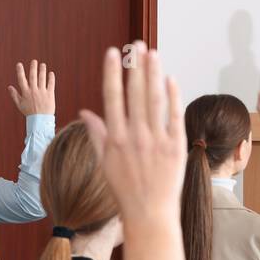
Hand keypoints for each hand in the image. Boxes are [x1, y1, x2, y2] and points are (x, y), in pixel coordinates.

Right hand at [8, 59, 55, 115]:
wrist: (40, 120)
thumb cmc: (29, 113)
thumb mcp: (19, 104)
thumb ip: (14, 95)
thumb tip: (9, 86)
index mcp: (25, 92)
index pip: (21, 79)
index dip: (20, 71)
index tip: (19, 64)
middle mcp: (33, 91)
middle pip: (33, 77)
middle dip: (33, 68)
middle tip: (34, 61)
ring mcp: (42, 92)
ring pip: (42, 79)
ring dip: (42, 70)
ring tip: (42, 64)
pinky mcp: (50, 94)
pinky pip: (50, 84)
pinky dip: (51, 78)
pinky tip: (51, 73)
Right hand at [79, 41, 186, 259]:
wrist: (149, 214)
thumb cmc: (125, 190)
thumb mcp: (104, 162)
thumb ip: (96, 134)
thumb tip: (84, 111)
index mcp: (114, 139)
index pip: (111, 98)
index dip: (112, 73)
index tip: (112, 52)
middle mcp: (134, 137)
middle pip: (134, 94)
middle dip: (134, 67)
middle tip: (136, 45)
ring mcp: (156, 141)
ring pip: (154, 101)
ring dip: (153, 74)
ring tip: (152, 53)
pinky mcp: (175, 148)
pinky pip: (174, 117)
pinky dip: (172, 97)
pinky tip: (171, 78)